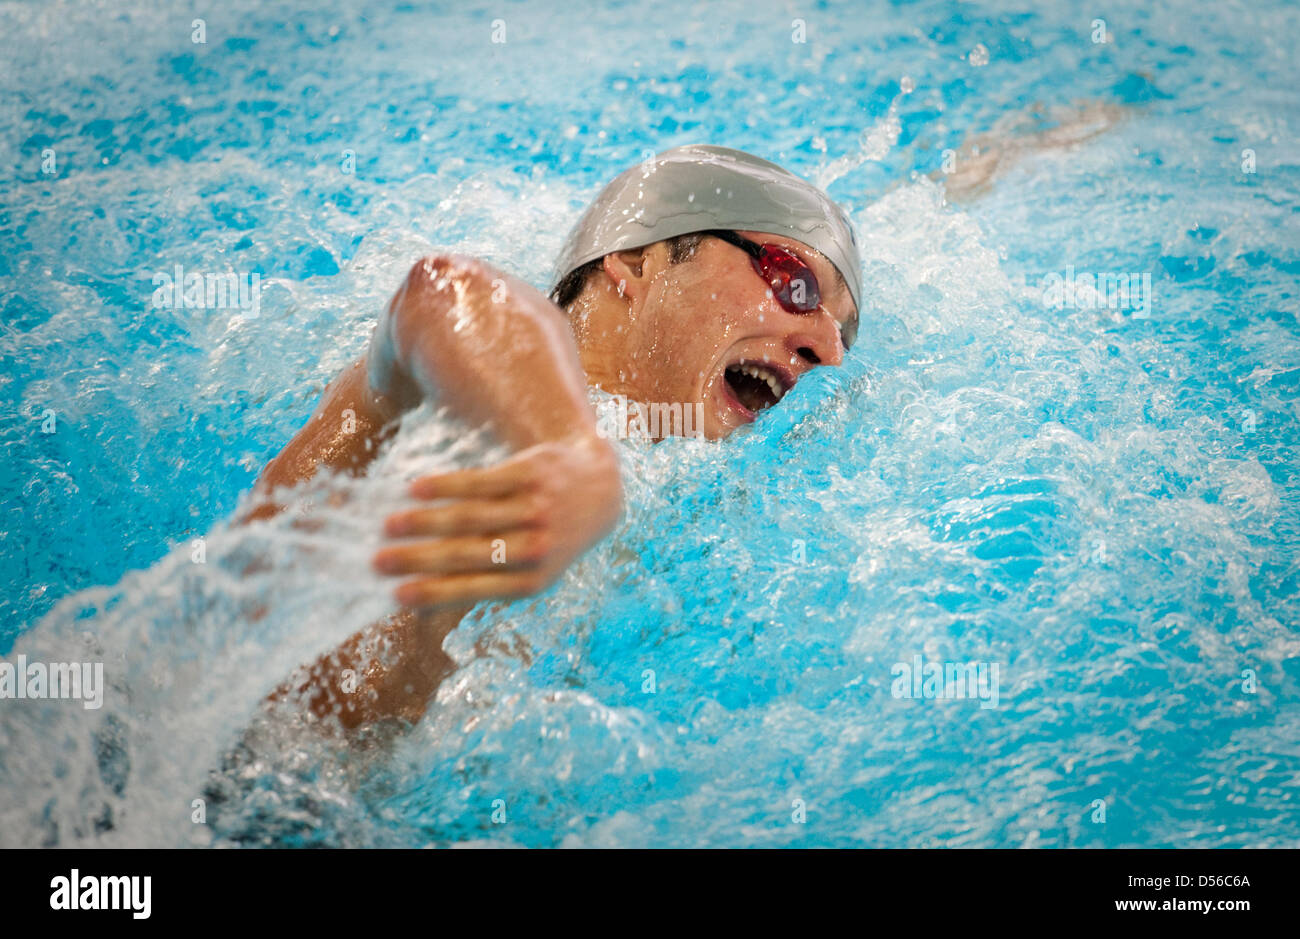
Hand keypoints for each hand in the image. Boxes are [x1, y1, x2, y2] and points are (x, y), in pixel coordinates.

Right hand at [372, 434, 622, 608]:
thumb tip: (421, 609)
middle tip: (377, 561)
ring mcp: (535, 507)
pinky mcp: (531, 473)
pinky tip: (416, 489)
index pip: (473, 589)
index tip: (395, 595)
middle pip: (466, 553)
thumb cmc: (546, 537)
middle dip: (418, 559)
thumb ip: (483, 585)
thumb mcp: (529, 571)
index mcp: (532, 581)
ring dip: (425, 522)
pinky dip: (445, 486)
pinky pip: (481, 481)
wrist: (598, 489)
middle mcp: (536, 546)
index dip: (433, 593)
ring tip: (389, 524)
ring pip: (470, 517)